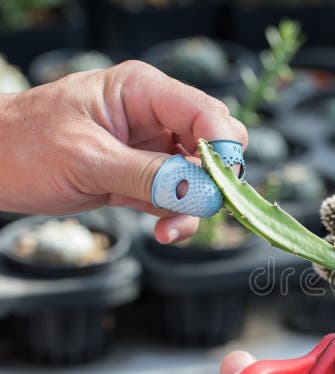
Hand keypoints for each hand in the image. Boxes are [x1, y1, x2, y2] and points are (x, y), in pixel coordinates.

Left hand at [0, 61, 246, 242]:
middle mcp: (155, 116)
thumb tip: (201, 193)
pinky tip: (164, 232)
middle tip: (197, 205)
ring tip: (170, 230)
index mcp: (143, 91)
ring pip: (201, 176)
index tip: (221, 184)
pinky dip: (178, 217)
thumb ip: (147, 175)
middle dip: (212, 179)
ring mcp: (152, 147)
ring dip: (193, 206)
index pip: (206, 112)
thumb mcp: (87, 159)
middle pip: (214, 144)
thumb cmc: (24, 146)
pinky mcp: (145, 176)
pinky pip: (179, 197)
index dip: (223, 147)